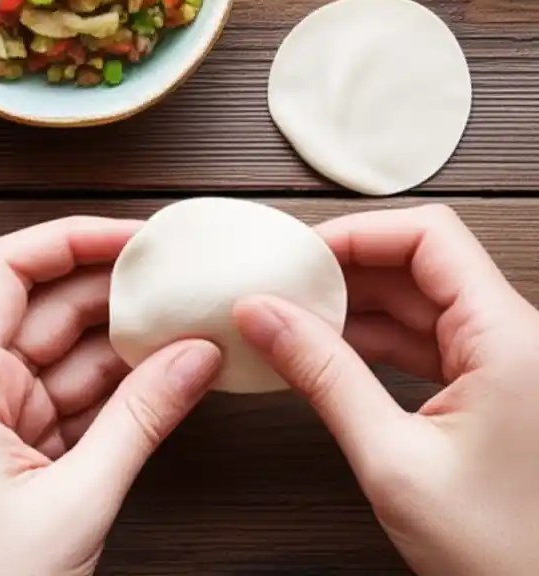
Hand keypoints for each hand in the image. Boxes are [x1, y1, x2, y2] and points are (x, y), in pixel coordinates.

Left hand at [0, 217, 221, 575]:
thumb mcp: (75, 501)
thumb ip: (140, 421)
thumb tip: (194, 356)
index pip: (5, 270)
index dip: (70, 240)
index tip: (135, 236)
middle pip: (41, 310)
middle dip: (113, 292)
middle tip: (183, 280)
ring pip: (62, 359)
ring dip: (123, 345)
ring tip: (191, 326)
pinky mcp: (15, 462)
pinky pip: (71, 406)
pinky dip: (116, 395)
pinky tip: (165, 379)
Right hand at [233, 205, 538, 575]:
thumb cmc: (504, 551)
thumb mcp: (392, 459)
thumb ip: (323, 376)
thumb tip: (265, 316)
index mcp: (512, 341)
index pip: (430, 236)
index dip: (357, 233)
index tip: (298, 255)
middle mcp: (519, 342)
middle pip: (422, 265)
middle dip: (345, 271)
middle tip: (281, 287)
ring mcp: (510, 367)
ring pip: (423, 305)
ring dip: (356, 309)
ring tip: (292, 323)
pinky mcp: (497, 394)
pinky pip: (431, 343)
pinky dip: (377, 343)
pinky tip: (329, 355)